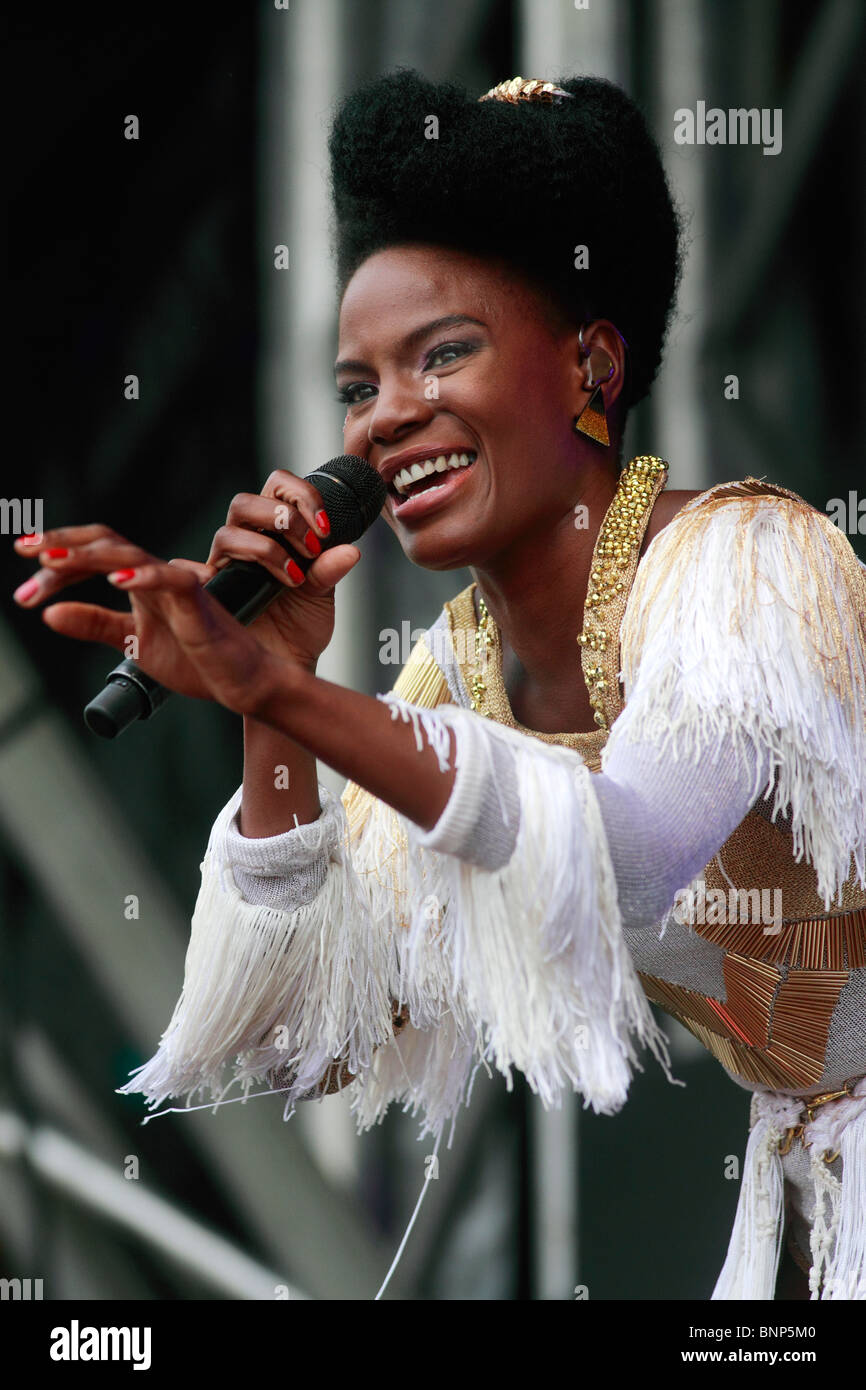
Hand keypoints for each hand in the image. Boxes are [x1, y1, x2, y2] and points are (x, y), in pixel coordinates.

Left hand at [12, 526, 299, 716]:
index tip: (24, 586)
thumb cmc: (199, 661)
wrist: (242, 683)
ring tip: (52, 562)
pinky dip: (144, 576)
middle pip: (105, 540)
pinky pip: (171, 579)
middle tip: (24, 550)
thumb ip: (95, 625)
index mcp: (140, 582)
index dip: (57, 564)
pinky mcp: (199, 600)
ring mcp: (178, 585)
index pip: (93, 558)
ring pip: (131, 552)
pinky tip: (115, 580)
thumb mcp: (132, 644)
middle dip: (62, 543)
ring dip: (88, 555)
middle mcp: (156, 576)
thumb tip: (48, 614)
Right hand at [205, 470, 362, 667]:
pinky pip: (189, 570)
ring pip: (226, 533)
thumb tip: (350, 551)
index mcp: (276, 530)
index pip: (278, 487)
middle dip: (281, 517)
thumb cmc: (301, 625)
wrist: (287, 664)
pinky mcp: (212, 590)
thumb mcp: (322, 595)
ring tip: (294, 575)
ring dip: (264, 548)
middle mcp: (247, 541)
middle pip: (245, 502)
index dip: (301, 496)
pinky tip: (247, 582)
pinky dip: (210, 570)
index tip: (324, 527)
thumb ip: (330, 569)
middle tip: (310, 547)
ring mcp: (228, 565)